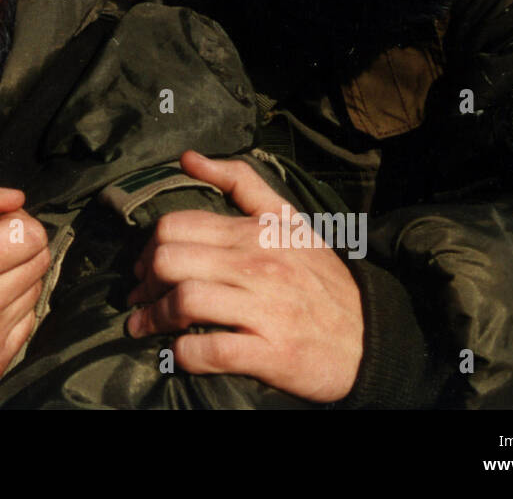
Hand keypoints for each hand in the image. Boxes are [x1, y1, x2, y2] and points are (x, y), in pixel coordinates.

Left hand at [126, 151, 363, 402]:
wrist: (373, 337)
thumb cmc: (323, 279)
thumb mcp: (290, 221)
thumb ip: (240, 184)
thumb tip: (188, 157)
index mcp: (256, 233)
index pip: (177, 226)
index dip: (148, 247)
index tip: (143, 268)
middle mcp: (257, 265)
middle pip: (170, 260)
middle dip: (143, 282)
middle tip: (140, 299)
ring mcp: (265, 309)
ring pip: (186, 301)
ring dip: (155, 318)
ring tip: (146, 328)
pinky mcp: (272, 352)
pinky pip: (211, 350)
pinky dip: (184, 354)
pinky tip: (179, 353)